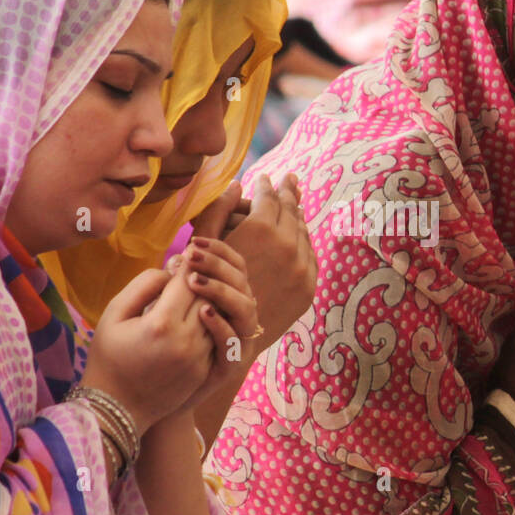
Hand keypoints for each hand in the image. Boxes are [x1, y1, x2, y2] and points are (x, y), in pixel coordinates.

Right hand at [80, 267, 238, 430]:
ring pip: (215, 316)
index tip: (182, 257)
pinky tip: (199, 316)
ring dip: (208, 301)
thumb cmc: (108, 356)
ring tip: (198, 291)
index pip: (186, 282)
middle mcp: (185, 341)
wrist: (116, 408)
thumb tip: (172, 270)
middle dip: (200, 280)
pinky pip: (217, 338)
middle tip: (194, 270)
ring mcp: (199, 358)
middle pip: (206, 297)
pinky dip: (212, 323)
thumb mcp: (114, 314)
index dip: (185, 266)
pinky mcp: (205, 371)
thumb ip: (143, 285)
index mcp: (161, 324)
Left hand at [165, 236, 261, 373]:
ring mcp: (238, 341)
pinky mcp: (231, 365)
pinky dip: (222, 326)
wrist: (157, 393)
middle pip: (242, 282)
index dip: (220, 251)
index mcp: (228, 298)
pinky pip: (235, 342)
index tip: (194, 241)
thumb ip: (176, 285)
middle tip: (191, 256)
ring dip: (221, 291)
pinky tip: (202, 313)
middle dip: (217, 265)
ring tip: (193, 281)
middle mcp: (238, 316)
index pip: (235, 265)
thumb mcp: (166, 309)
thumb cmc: (160, 345)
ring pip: (245, 309)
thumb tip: (178, 258)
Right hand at [191, 173, 315, 355]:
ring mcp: (301, 267)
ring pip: (304, 232)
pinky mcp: (308, 287)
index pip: (268, 197)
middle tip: (290, 180)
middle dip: (289, 193)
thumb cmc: (206, 289)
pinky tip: (300, 236)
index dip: (265, 185)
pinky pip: (309, 256)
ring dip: (299, 216)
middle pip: (292, 211)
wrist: (229, 336)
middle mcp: (286, 245)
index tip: (265, 178)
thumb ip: (218, 209)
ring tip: (296, 205)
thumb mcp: (205, 246)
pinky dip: (304, 242)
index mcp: (261, 229)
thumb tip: (236, 183)